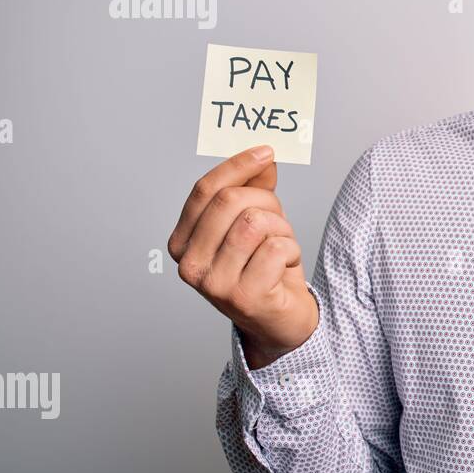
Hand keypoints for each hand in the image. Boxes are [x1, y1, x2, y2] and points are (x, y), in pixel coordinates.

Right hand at [168, 145, 318, 366]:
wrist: (282, 321)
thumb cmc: (266, 268)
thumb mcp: (259, 221)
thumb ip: (255, 189)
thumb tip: (262, 156)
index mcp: (183, 242)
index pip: (204, 191)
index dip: (237, 166)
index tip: (266, 151)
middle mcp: (189, 265)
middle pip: (230, 202)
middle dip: (266, 202)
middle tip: (278, 219)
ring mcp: (214, 284)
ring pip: (254, 223)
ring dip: (280, 229)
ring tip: (281, 246)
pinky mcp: (244, 298)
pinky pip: (276, 249)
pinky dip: (291, 251)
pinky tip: (285, 267)